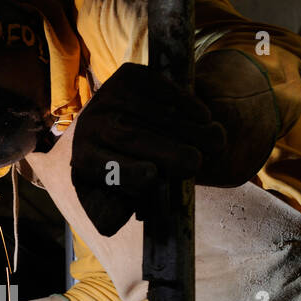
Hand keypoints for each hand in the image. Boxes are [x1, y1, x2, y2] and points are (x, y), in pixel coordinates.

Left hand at [70, 62, 225, 236]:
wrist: (115, 120)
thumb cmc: (124, 167)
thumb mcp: (118, 193)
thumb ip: (119, 210)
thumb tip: (114, 224)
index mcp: (85, 160)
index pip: (104, 167)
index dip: (126, 173)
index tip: (151, 176)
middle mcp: (91, 125)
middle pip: (130, 137)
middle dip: (166, 150)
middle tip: (195, 162)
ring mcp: (108, 97)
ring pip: (151, 112)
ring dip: (187, 127)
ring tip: (215, 142)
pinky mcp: (128, 77)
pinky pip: (158, 87)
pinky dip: (184, 102)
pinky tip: (204, 117)